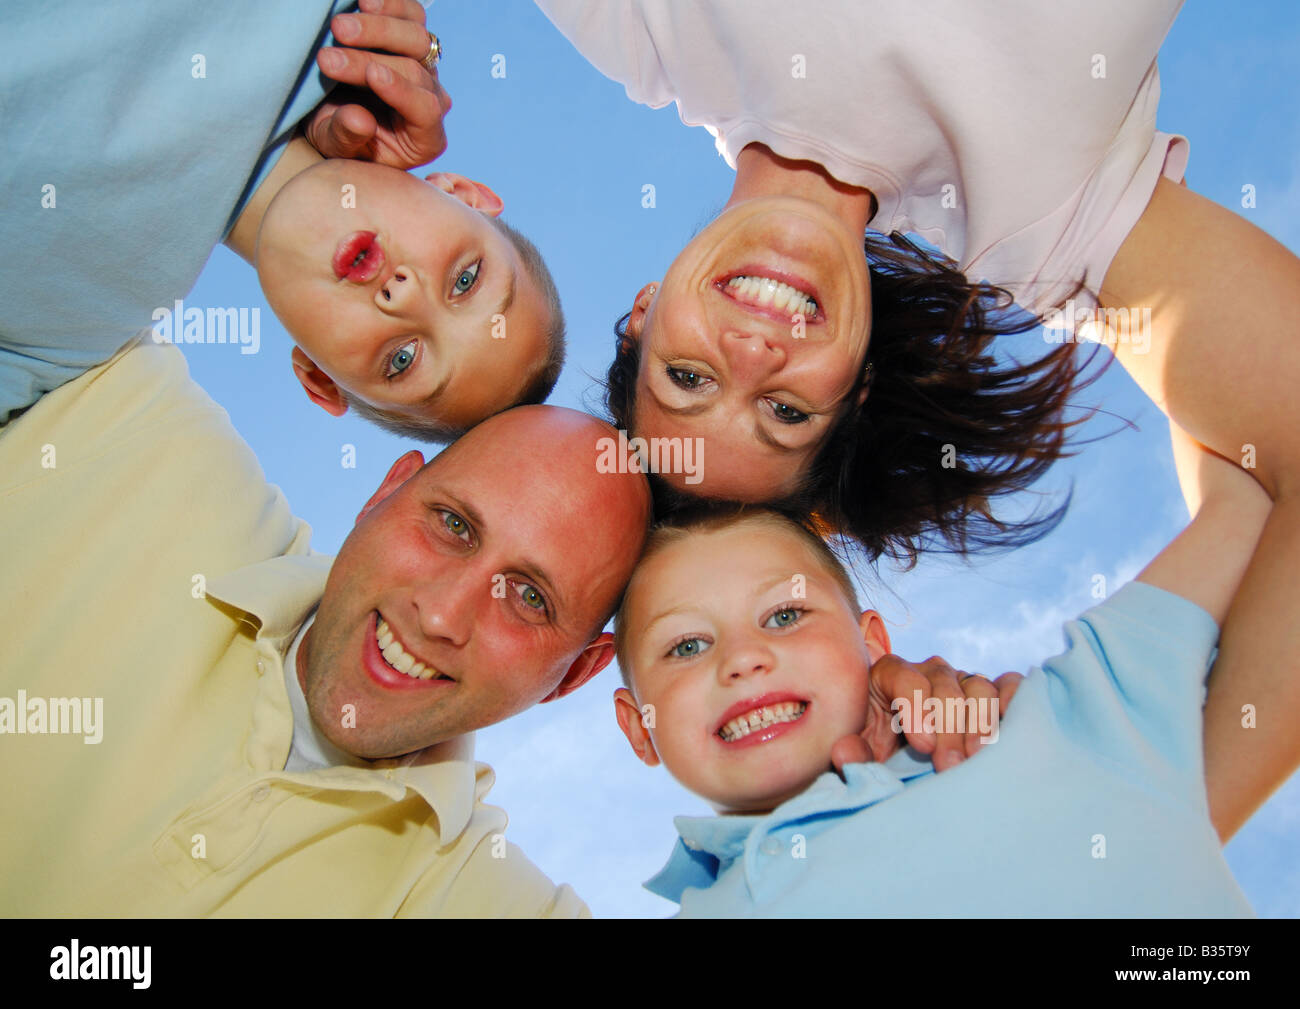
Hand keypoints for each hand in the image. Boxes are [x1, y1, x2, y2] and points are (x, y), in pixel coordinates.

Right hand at [304, 0, 451, 168]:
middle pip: (414, 69)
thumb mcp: (334, 146)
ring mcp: (425, 67)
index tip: (371, 74)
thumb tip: (360, 121)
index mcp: (425, 138)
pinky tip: (363, 2)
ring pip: (417, 38)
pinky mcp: (412, 40)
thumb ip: (348, 137)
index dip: (401, 91)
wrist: (331, 111)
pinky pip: (411, 15)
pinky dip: (389, 5)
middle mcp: (432, 99)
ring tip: (338, 27)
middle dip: (366, 60)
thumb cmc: (338, 135)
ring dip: (377, 29)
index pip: (425, 111)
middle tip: (327, 59)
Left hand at [830, 654, 1021, 775]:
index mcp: (889, 675)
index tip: (922, 745)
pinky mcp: (993, 694)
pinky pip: (1009, 685)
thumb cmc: (882, 755)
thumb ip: (852, 754)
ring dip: (981, 722)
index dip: (915, 706)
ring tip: (978, 758)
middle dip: (948, 726)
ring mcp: (963, 680)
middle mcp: (929, 671)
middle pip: (944, 684)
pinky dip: (1016, 699)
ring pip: (978, 686)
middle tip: (949, 766)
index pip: (904, 677)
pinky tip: (1014, 724)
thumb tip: (845, 752)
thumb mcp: (863, 756)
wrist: (907, 763)